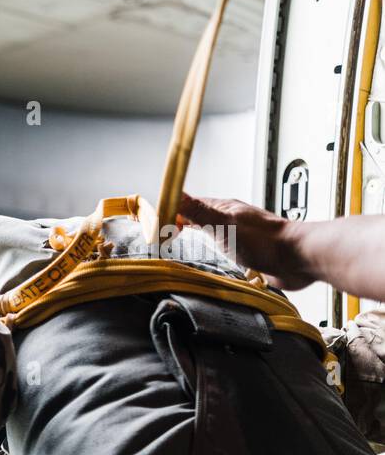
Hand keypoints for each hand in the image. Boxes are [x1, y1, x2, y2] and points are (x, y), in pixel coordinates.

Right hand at [176, 193, 312, 289]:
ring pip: (213, 234)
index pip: (190, 205)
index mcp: (225, 209)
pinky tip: (212, 260)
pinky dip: (214, 253)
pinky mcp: (250, 254)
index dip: (172, 211)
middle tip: (165, 232)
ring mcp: (241, 236)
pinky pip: (226, 251)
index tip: (157, 221)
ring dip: (198, 236)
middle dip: (182, 222)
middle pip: (200, 218)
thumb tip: (175, 194)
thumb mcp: (223, 224)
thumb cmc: (266, 241)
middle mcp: (232, 220)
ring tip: (183, 241)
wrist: (297, 258)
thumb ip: (197, 211)